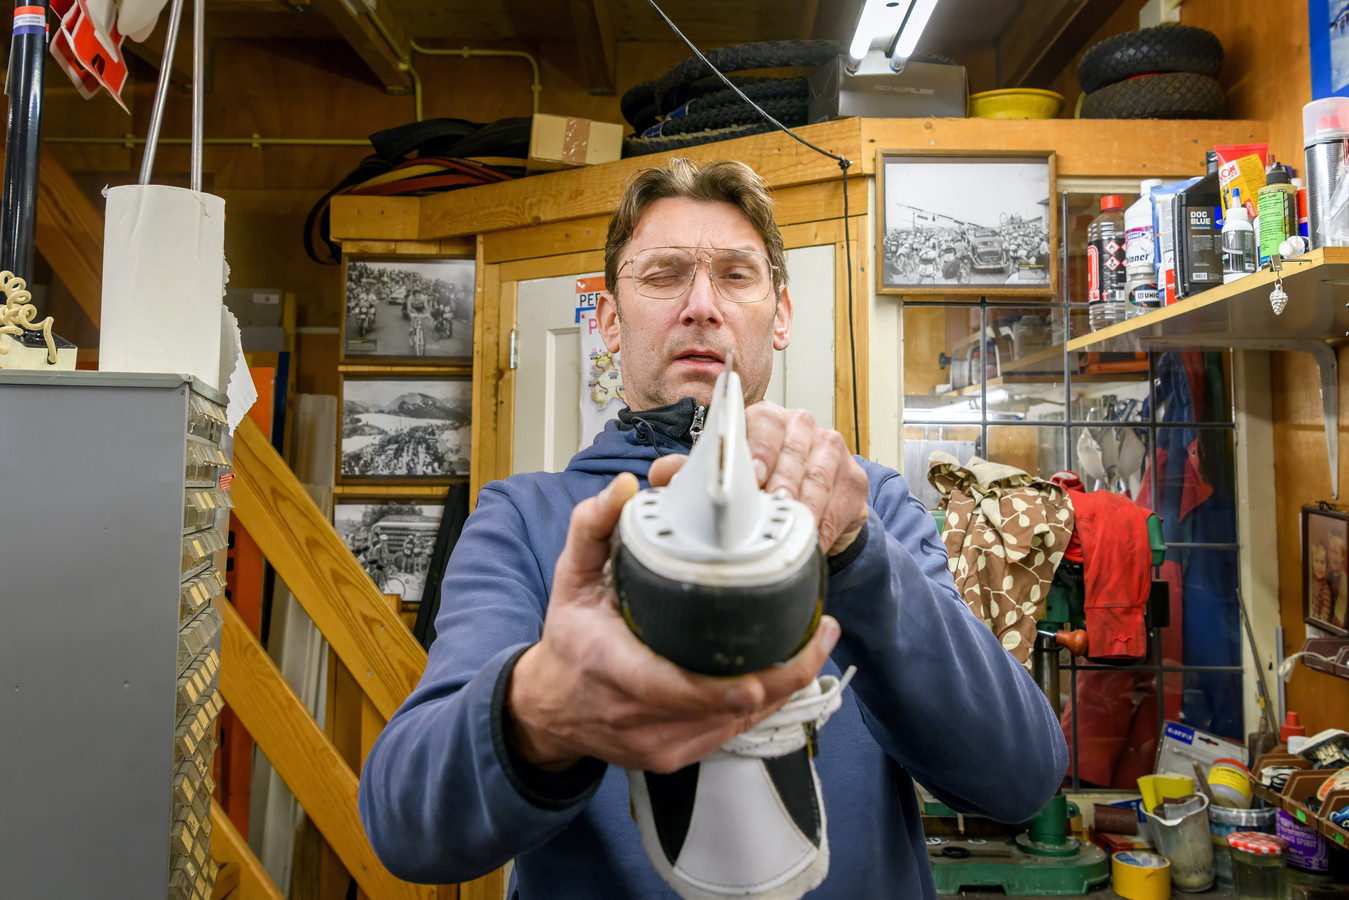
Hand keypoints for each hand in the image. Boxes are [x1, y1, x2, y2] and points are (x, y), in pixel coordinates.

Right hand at [506, 472, 840, 773]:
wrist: (551, 708)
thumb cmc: (569, 640)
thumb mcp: (570, 578)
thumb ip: (593, 528)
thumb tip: (625, 488)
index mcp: (609, 666)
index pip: (666, 686)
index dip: (715, 690)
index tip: (755, 681)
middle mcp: (634, 714)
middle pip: (717, 709)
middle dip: (778, 677)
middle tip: (820, 634)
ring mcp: (658, 743)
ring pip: (734, 724)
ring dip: (782, 688)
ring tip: (817, 642)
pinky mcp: (675, 756)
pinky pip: (731, 733)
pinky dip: (764, 704)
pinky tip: (789, 673)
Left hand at [649, 402, 868, 555]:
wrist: (808, 505)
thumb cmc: (759, 484)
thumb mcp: (723, 476)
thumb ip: (690, 473)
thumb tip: (660, 475)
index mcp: (764, 419)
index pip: (762, 422)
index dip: (758, 448)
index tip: (754, 475)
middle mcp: (800, 427)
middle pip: (793, 449)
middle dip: (782, 481)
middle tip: (773, 505)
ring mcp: (831, 450)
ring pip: (819, 475)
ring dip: (805, 503)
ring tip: (792, 524)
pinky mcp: (853, 479)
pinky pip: (841, 501)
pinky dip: (826, 523)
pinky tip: (814, 539)